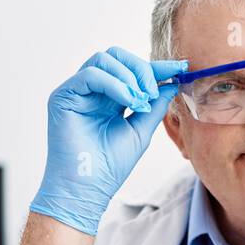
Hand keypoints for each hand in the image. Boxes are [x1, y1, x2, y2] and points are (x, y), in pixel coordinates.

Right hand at [29, 47, 187, 234]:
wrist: (88, 188)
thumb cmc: (110, 166)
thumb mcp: (140, 131)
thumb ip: (154, 106)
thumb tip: (172, 83)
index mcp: (109, 97)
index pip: (132, 71)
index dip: (157, 67)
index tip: (180, 68)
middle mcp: (92, 91)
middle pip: (116, 56)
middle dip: (141, 69)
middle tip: (153, 91)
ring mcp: (76, 91)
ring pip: (103, 60)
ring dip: (128, 77)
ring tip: (140, 101)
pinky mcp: (63, 96)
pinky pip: (90, 75)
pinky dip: (114, 84)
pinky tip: (128, 101)